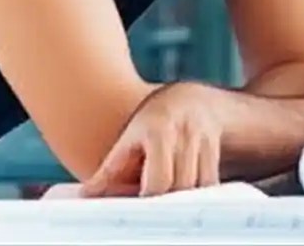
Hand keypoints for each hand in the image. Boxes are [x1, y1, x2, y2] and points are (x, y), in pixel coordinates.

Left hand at [80, 82, 223, 197]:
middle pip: (181, 184)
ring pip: (201, 183)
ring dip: (185, 197)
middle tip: (151, 206)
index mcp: (159, 131)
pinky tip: (185, 194)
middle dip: (167, 200)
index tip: (140, 204)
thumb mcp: (128, 138)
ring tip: (167, 200)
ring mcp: (204, 138)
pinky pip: (211, 179)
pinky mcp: (215, 147)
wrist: (187, 98)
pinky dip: (199, 191)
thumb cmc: (152, 120)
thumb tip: (87, 193)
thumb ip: (110, 168)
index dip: (149, 196)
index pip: (160, 179)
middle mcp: (185, 133)